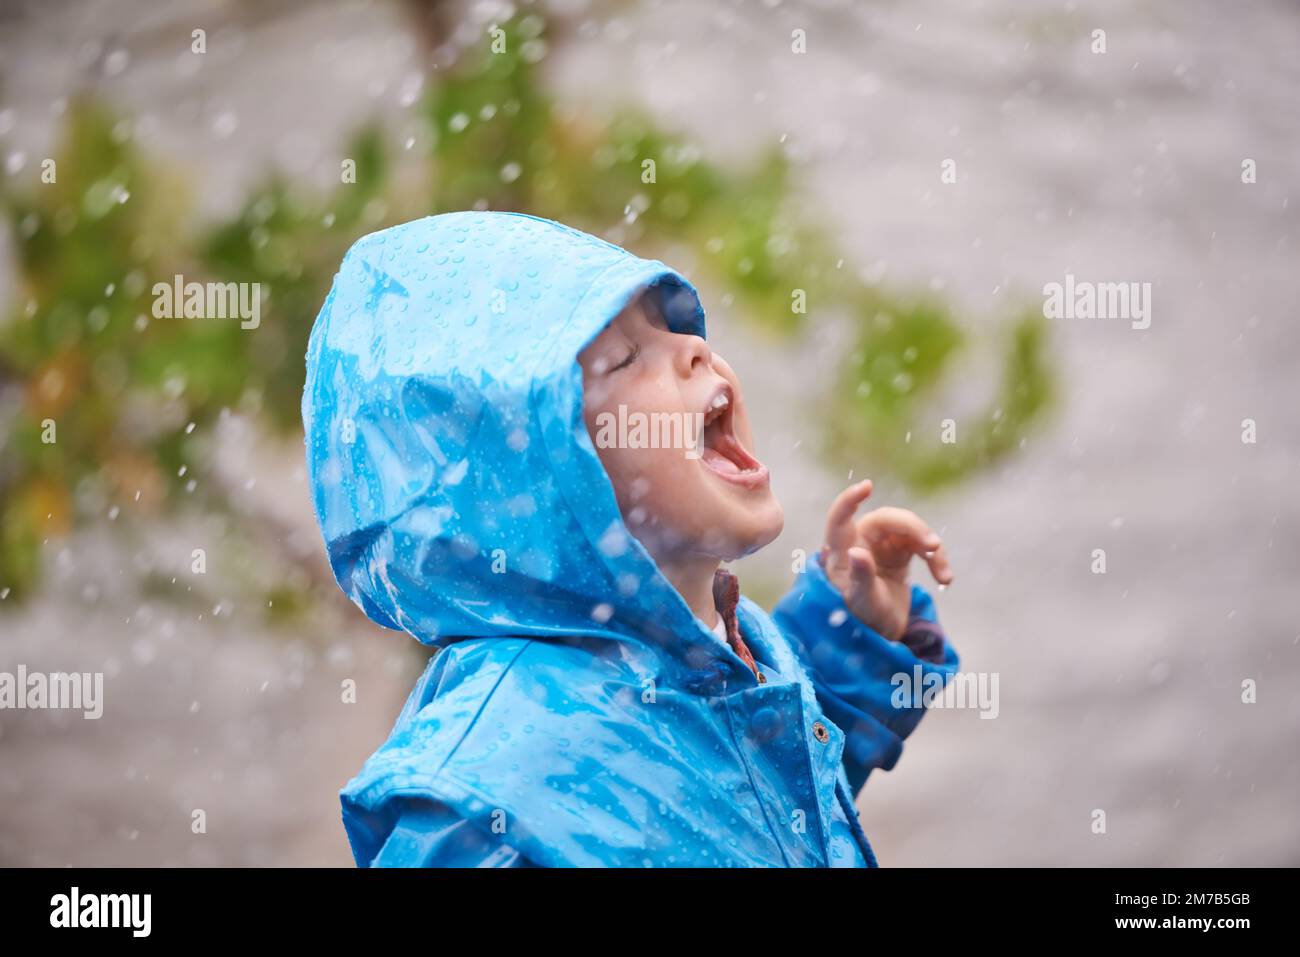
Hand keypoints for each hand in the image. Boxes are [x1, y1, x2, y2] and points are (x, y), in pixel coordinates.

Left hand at [820, 479, 952, 640]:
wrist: (879, 635)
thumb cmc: (862, 618)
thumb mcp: (863, 602)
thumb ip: (861, 577)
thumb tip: (858, 553)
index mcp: (841, 551)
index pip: (840, 518)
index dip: (850, 500)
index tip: (867, 486)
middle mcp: (860, 542)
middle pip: (887, 520)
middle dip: (913, 528)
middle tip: (934, 546)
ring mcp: (881, 546)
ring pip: (910, 531)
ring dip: (931, 548)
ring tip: (944, 574)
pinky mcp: (900, 553)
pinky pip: (922, 545)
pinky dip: (936, 559)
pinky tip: (945, 579)